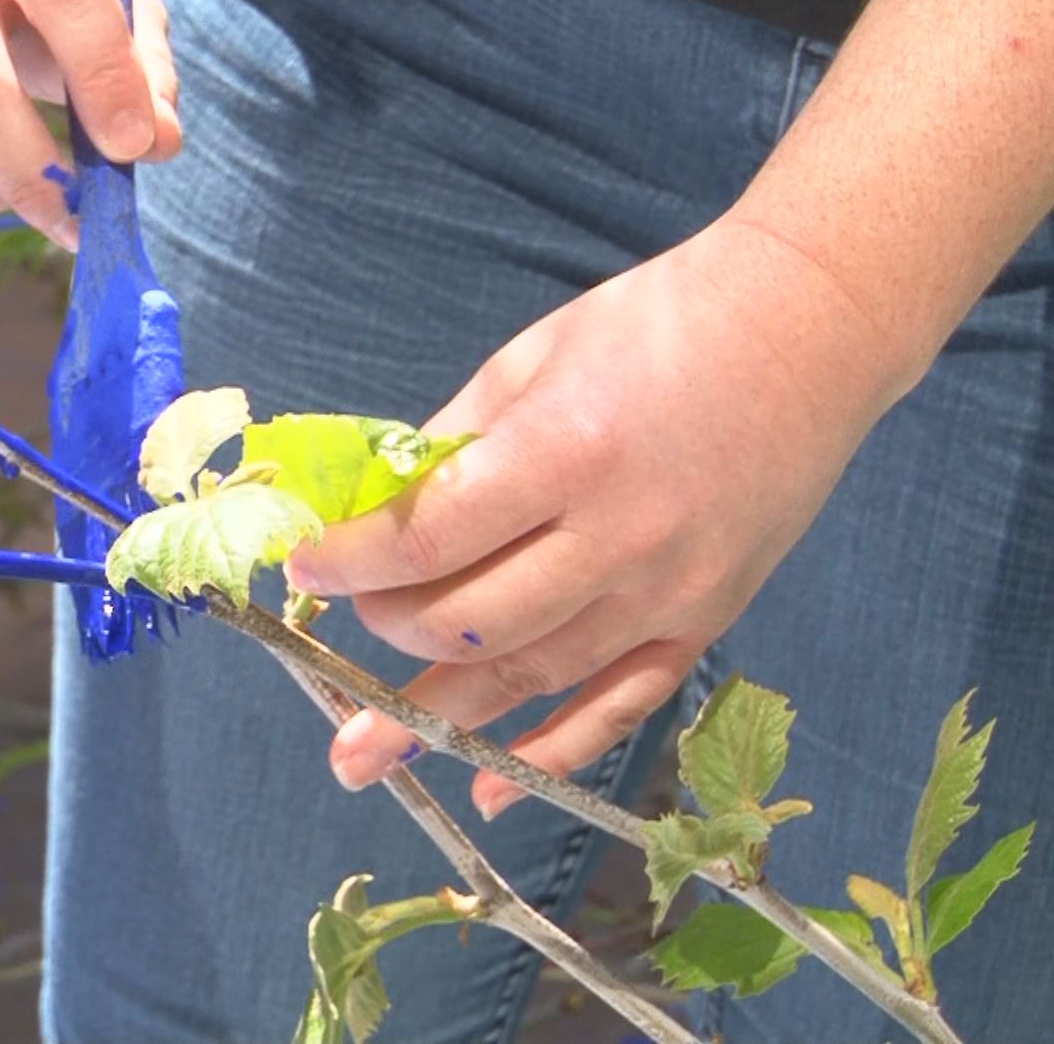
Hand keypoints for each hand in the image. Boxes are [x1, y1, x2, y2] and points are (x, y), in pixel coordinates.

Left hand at [289, 215, 931, 817]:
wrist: (810, 327)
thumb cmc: (656, 324)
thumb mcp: (531, 358)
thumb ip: (452, 444)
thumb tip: (374, 513)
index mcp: (564, 451)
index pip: (429, 538)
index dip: (352, 564)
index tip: (305, 571)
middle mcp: (618, 536)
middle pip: (472, 622)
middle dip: (390, 633)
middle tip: (349, 628)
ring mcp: (668, 590)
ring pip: (531, 677)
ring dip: (438, 721)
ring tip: (360, 755)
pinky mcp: (705, 619)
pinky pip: (621, 707)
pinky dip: (553, 753)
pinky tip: (490, 791)